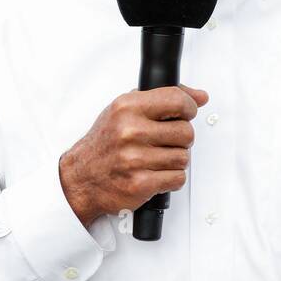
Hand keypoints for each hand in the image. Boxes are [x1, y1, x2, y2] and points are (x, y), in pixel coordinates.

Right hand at [58, 84, 208, 227]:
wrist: (81, 177)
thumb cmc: (105, 143)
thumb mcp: (125, 109)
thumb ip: (163, 98)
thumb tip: (199, 96)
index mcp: (127, 107)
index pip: (177, 99)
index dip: (189, 107)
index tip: (186, 113)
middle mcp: (130, 131)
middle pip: (186, 132)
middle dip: (181, 139)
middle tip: (166, 141)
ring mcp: (135, 158)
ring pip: (183, 157)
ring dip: (175, 160)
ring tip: (157, 158)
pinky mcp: (140, 183)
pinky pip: (177, 178)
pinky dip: (171, 178)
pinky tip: (155, 172)